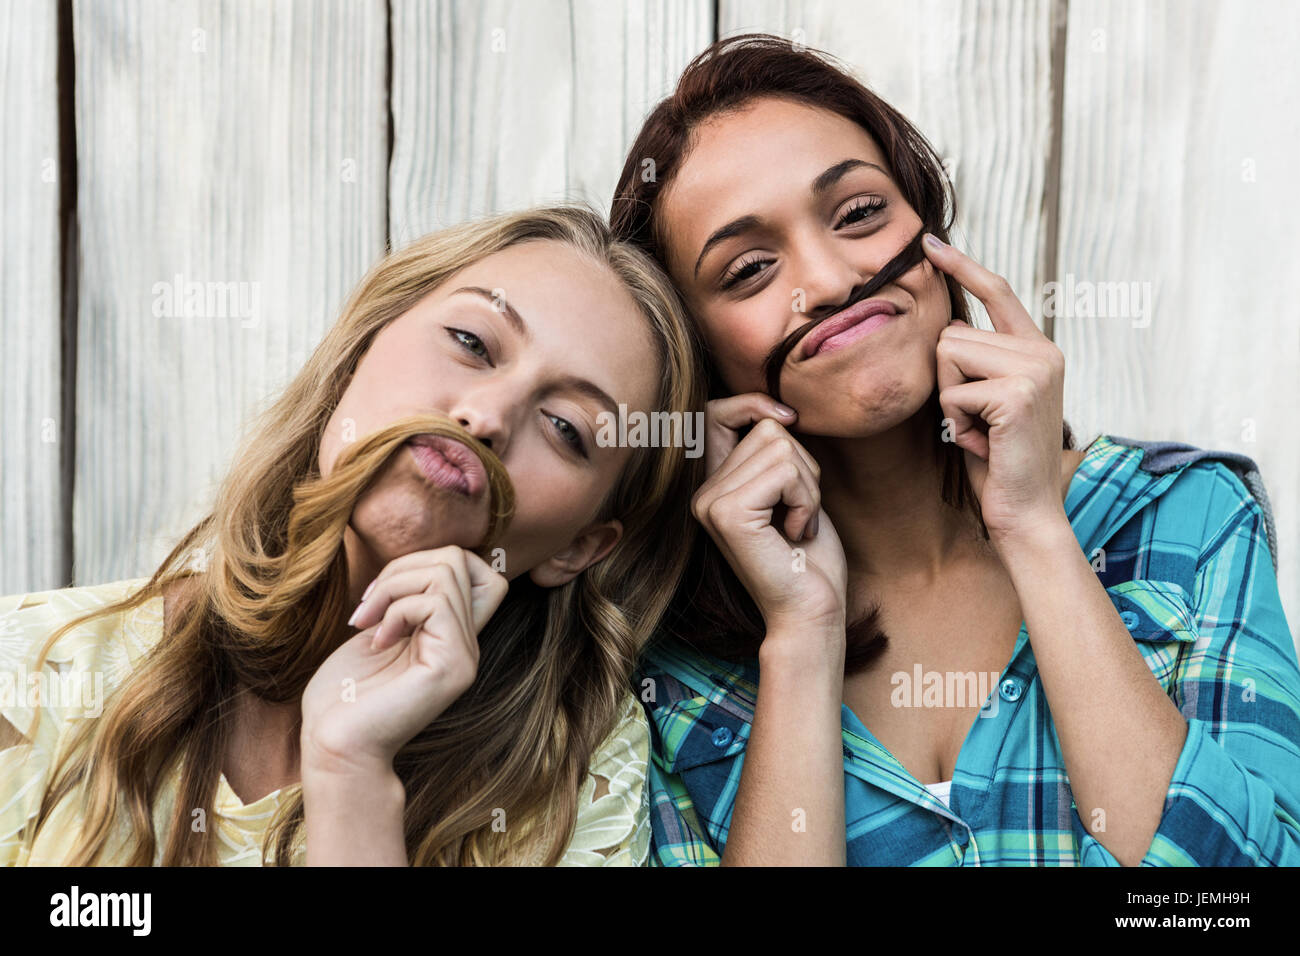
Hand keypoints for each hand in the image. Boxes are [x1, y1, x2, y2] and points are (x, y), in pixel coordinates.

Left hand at [300, 546, 507, 775]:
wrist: (335, 746)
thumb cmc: (344, 696)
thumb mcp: (379, 632)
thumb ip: (408, 602)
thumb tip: (421, 559)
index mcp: (452, 637)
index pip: (479, 570)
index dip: (432, 561)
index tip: (387, 591)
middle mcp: (468, 646)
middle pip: (460, 559)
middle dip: (403, 566)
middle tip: (368, 606)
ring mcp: (465, 657)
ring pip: (447, 572)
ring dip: (393, 586)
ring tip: (366, 621)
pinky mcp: (453, 666)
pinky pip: (434, 602)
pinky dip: (395, 610)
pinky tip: (376, 641)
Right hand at [693, 393, 847, 639]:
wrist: (810, 612)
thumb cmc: (808, 558)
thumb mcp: (792, 492)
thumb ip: (774, 453)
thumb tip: (780, 410)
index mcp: (712, 486)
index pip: (717, 412)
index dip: (754, 404)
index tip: (790, 418)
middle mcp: (702, 493)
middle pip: (766, 429)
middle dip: (803, 467)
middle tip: (799, 513)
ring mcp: (709, 503)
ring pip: (780, 447)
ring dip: (808, 486)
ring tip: (797, 524)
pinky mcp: (728, 514)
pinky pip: (786, 472)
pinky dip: (806, 500)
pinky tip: (795, 533)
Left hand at [924, 234, 1069, 541]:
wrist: (1024, 511)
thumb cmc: (998, 459)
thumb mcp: (984, 400)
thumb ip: (975, 361)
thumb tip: (943, 324)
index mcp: (1037, 349)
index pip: (997, 292)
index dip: (962, 267)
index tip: (930, 243)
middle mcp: (1042, 352)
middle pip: (950, 334)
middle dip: (946, 380)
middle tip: (976, 420)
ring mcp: (1034, 370)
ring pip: (947, 358)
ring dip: (950, 402)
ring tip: (980, 430)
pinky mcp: (1018, 394)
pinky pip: (952, 392)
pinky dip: (957, 424)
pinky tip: (984, 443)